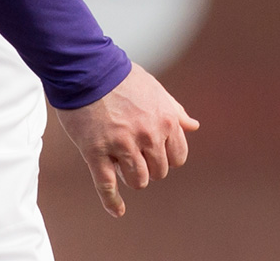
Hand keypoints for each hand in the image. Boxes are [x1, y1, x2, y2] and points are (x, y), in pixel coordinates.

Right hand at [54, 64, 198, 217]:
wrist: (86, 67)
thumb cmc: (121, 77)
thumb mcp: (155, 89)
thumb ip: (175, 111)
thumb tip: (193, 126)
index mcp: (166, 120)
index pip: (177, 157)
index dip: (165, 157)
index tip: (152, 152)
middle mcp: (148, 135)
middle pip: (158, 172)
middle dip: (147, 166)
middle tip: (132, 154)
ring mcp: (122, 145)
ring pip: (138, 181)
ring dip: (131, 176)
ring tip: (119, 163)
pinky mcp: (97, 152)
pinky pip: (107, 185)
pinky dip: (112, 201)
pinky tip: (118, 211)